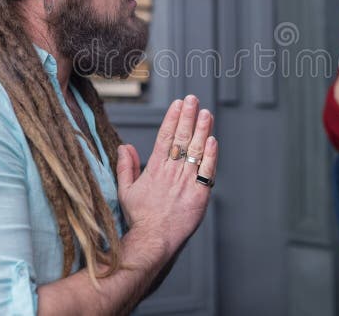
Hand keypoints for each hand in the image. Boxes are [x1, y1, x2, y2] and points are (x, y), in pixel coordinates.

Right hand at [116, 95, 216, 259]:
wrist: (154, 240)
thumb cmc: (140, 218)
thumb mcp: (126, 191)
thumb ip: (126, 167)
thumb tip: (124, 146)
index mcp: (155, 168)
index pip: (165, 136)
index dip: (172, 118)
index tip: (177, 103)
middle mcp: (172, 171)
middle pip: (182, 138)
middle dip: (187, 116)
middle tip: (193, 99)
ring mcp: (186, 181)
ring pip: (196, 150)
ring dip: (202, 129)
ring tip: (206, 113)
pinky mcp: (200, 194)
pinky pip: (207, 171)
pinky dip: (211, 155)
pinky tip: (213, 139)